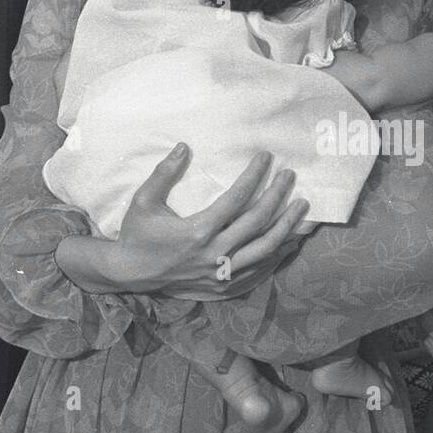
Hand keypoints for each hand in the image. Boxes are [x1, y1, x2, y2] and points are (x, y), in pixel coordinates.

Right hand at [111, 145, 309, 300]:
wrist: (131, 274)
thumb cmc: (137, 233)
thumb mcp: (144, 200)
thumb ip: (164, 173)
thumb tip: (184, 146)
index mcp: (197, 230)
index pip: (236, 198)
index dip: (254, 175)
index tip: (266, 157)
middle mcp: (215, 253)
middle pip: (257, 222)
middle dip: (277, 195)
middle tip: (290, 175)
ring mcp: (222, 273)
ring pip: (265, 249)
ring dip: (287, 226)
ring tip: (302, 206)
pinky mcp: (224, 286)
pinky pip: (259, 271)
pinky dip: (277, 255)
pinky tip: (290, 241)